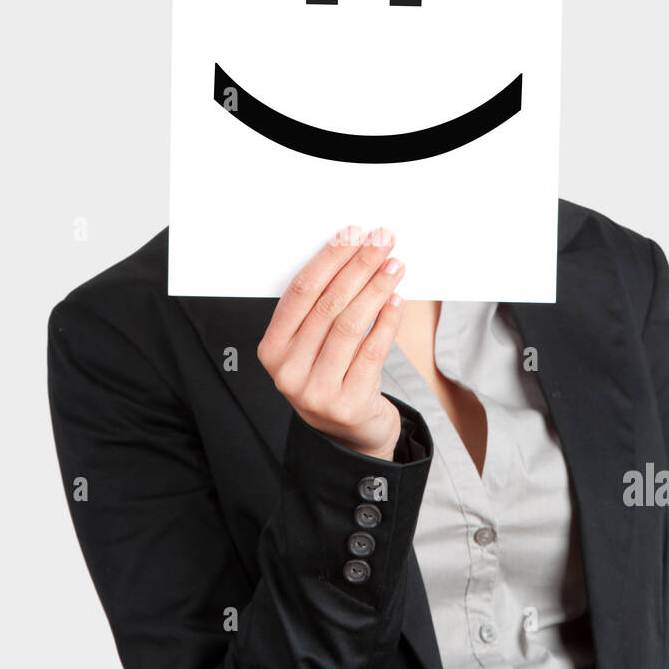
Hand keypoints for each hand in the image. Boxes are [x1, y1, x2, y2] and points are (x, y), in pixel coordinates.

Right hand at [256, 225, 406, 459]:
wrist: (348, 434)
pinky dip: (386, 322)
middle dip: (358, 266)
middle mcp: (287, 370)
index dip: (329, 259)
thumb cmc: (331, 376)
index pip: (301, 291)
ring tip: (395, 266)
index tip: (353, 234)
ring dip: (376, 289)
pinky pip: (371, 352)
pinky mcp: (347, 404)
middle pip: (327, 304)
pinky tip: (396, 301)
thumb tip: (355, 254)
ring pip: (350, 325)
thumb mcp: (311, 346)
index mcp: (272, 348)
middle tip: (382, 241)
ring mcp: (316, 391)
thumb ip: (321, 310)